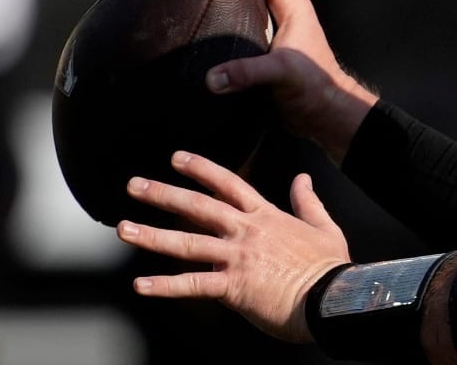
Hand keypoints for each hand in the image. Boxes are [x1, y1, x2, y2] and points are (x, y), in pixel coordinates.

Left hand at [117, 151, 350, 343]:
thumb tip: (304, 178)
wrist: (331, 297)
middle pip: (198, 207)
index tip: (176, 159)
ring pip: (187, 243)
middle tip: (134, 185)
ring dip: (152, 235)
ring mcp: (238, 258)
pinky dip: (165, 286)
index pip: (229, 184)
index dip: (201, 169)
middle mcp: (247, 232)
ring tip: (124, 229)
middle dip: (163, 194)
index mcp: (266, 216)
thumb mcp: (324, 226)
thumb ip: (308, 201)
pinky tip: (141, 285)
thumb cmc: (329, 267)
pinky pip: (193, 285)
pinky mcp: (233, 286)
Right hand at [200, 0, 377, 161]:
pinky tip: (212, 20)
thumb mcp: (283, 73)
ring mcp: (279, 30)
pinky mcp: (271, 48)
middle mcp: (286, 13)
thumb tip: (212, 78)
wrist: (327, 112)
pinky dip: (228, 15)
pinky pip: (245, 23)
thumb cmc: (316, 87)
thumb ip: (248, 72)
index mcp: (292, 6)